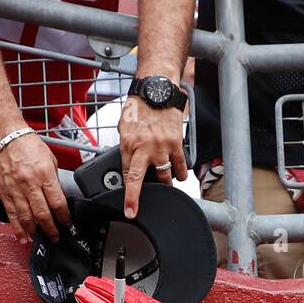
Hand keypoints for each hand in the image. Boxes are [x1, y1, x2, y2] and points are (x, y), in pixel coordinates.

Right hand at [0, 131, 71, 243]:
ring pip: (26, 218)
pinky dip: (17, 228)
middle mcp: (29, 184)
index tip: (67, 224)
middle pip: (42, 214)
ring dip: (34, 232)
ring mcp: (15, 190)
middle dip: (50, 229)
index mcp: (44, 175)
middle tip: (55, 237)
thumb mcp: (49, 160)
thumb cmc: (28, 145)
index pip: (57, 203)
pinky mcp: (4, 193)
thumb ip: (53, 180)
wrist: (5, 137)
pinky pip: (11, 215)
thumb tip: (57, 198)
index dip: (64, 217)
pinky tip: (23, 237)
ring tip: (40, 238)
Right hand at [73, 276, 241, 302]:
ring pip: (137, 297)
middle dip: (104, 288)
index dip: (94, 302)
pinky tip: (132, 294)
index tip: (81, 293)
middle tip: (89, 283)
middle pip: (124, 299)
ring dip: (120, 288)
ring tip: (105, 284)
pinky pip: (151, 302)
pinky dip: (137, 295)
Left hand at [119, 95, 186, 218]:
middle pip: (139, 180)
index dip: (127, 190)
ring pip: (164, 177)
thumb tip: (126, 162)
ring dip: (165, 184)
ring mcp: (162, 147)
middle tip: (133, 212)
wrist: (157, 90)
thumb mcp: (124, 126)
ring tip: (164, 185)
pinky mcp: (176, 144)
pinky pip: (180, 166)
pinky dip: (180, 173)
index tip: (127, 207)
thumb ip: (126, 146)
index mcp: (128, 143)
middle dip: (135, 199)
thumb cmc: (139, 106)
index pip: (125, 174)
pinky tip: (178, 175)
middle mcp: (144, 147)